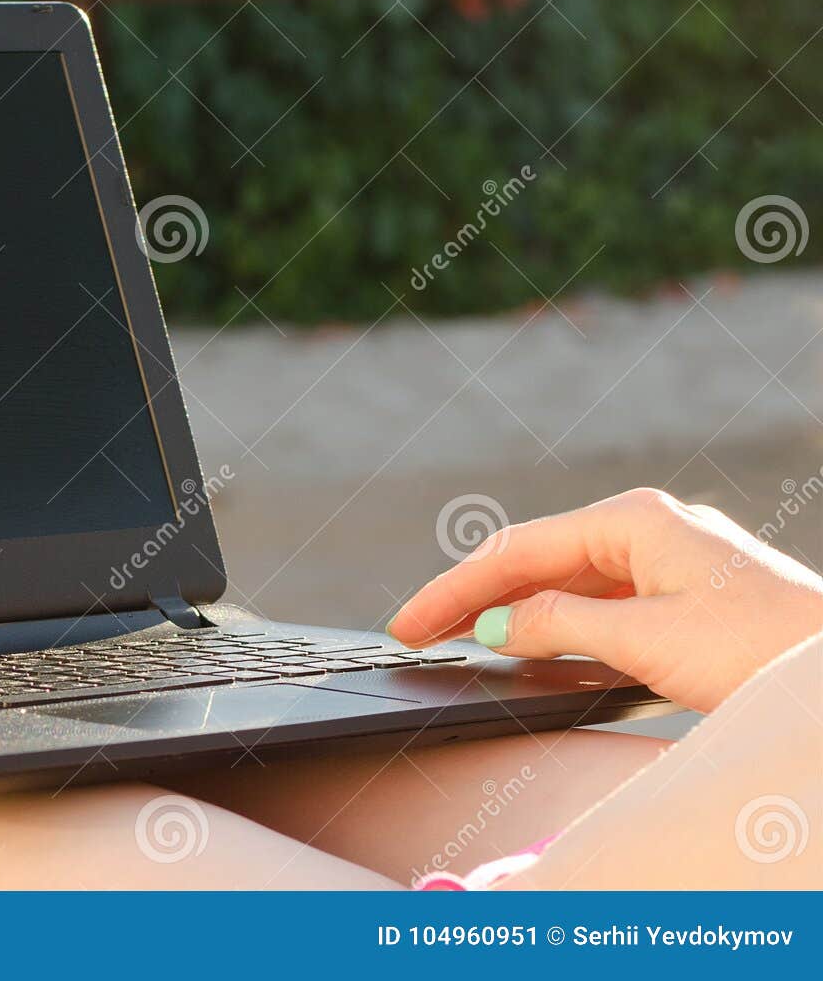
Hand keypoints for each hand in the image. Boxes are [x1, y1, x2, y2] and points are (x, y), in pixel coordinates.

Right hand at [389, 488, 822, 712]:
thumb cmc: (762, 650)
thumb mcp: (644, 640)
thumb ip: (558, 626)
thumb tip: (495, 625)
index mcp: (632, 520)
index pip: (516, 551)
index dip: (453, 590)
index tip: (408, 623)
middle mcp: (648, 528)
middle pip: (537, 561)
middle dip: (474, 598)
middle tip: (417, 634)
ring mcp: (669, 560)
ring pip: (569, 583)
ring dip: (515, 612)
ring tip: (459, 640)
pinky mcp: (687, 595)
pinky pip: (602, 603)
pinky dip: (558, 625)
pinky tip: (533, 645)